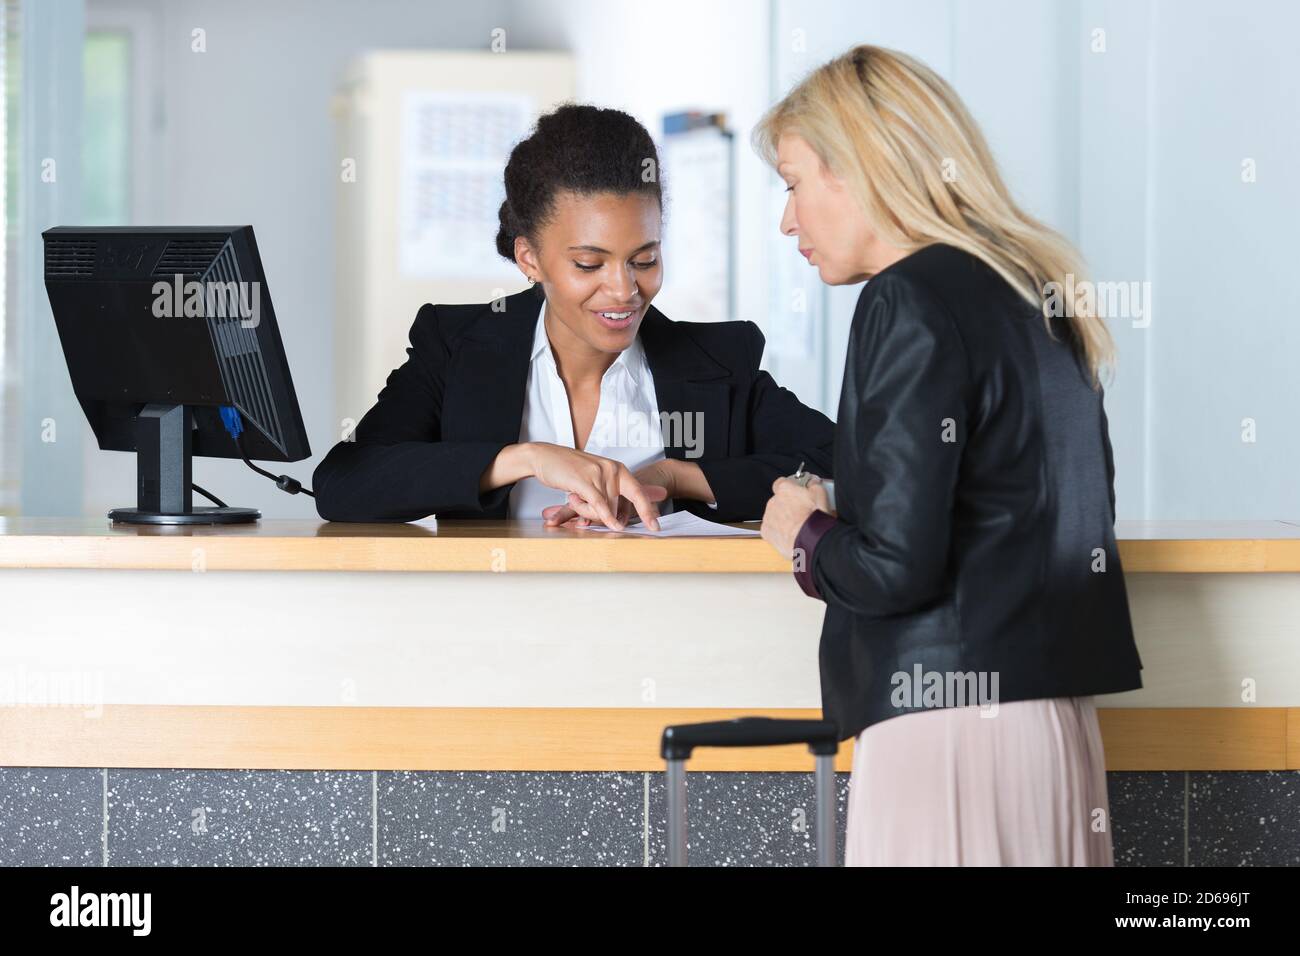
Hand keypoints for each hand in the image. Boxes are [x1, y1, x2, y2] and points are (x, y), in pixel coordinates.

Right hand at [542, 460, 674, 528]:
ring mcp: (599, 474)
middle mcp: (612, 470)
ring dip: (587, 512)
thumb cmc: (570, 470)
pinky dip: (606, 517)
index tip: (656, 527)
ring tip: (574, 498)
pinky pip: (599, 505)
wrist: (545, 456)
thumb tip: (634, 506)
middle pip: (618, 508)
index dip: (648, 511)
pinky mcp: (585, 481)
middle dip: (601, 516)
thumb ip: (613, 491)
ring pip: (605, 509)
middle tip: (582, 505)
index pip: (638, 493)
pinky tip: (613, 526)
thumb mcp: (596, 477)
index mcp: (617, 469)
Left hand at [761, 476, 830, 557]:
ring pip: (774, 515)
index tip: (796, 491)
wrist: (809, 540)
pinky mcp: (766, 532)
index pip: (781, 482)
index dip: (789, 487)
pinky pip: (771, 529)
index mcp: (784, 489)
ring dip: (783, 518)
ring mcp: (768, 517)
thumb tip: (812, 481)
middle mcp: (773, 501)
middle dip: (788, 504)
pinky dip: (779, 531)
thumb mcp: (820, 493)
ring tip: (798, 525)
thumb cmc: (814, 518)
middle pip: (779, 500)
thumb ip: (813, 484)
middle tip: (802, 511)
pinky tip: (791, 534)